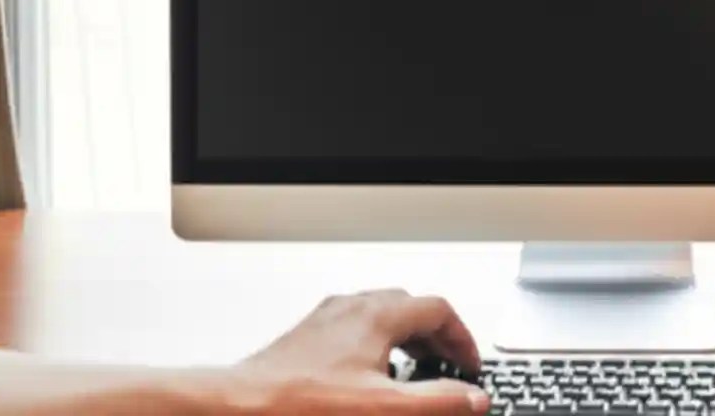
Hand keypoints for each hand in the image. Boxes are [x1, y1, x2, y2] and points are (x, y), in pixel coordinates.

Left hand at [224, 289, 488, 414]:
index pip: (438, 309)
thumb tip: (473, 399)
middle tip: (449, 365)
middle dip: (436, 336)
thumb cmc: (302, 403)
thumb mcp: (385, 407)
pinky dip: (377, 344)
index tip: (469, 364)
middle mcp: (352, 307)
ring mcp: (327, 319)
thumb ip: (437, 401)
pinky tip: (370, 376)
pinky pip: (355, 328)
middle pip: (410, 307)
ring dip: (407, 338)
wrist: (241, 407)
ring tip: (415, 370)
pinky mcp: (308, 337)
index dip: (462, 337)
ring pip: (381, 315)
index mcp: (377, 315)